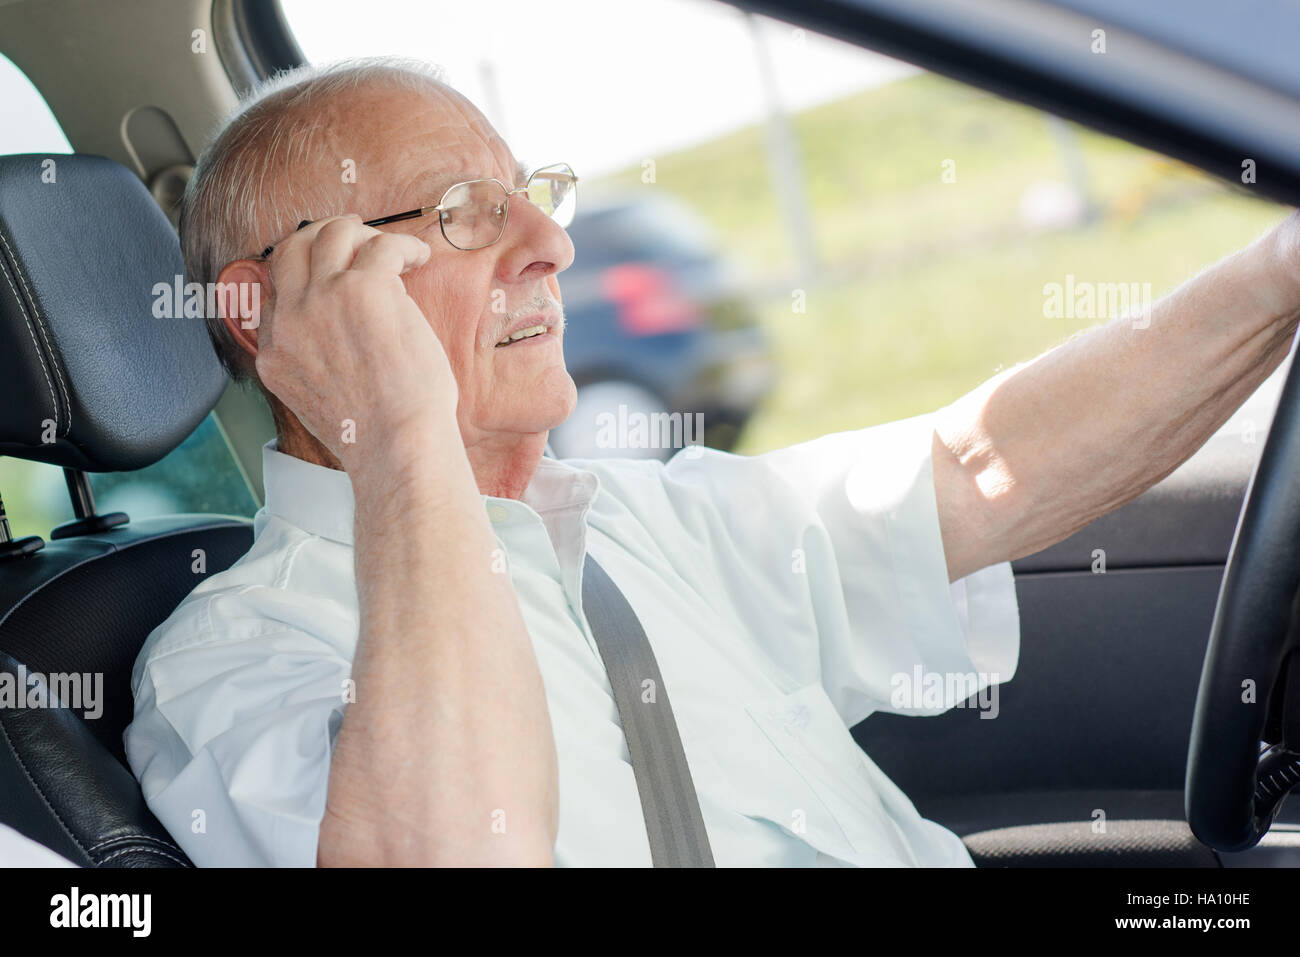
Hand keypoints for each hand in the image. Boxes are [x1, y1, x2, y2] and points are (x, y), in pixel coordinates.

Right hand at [253, 214, 453, 470]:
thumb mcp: (319, 407)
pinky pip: (381, 245)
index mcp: (276, 355)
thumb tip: (340, 346)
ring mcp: (322, 300)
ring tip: (395, 249)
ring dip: (364, 233)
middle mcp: (291, 322)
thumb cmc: (377, 437)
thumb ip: (313, 372)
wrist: (396, 445)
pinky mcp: (363, 288)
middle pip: (291, 250)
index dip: (304, 277)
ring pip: (332, 235)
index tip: (334, 277)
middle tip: (357, 238)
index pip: (273, 296)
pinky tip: (419, 257)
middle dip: (323, 236)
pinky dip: (404, 246)